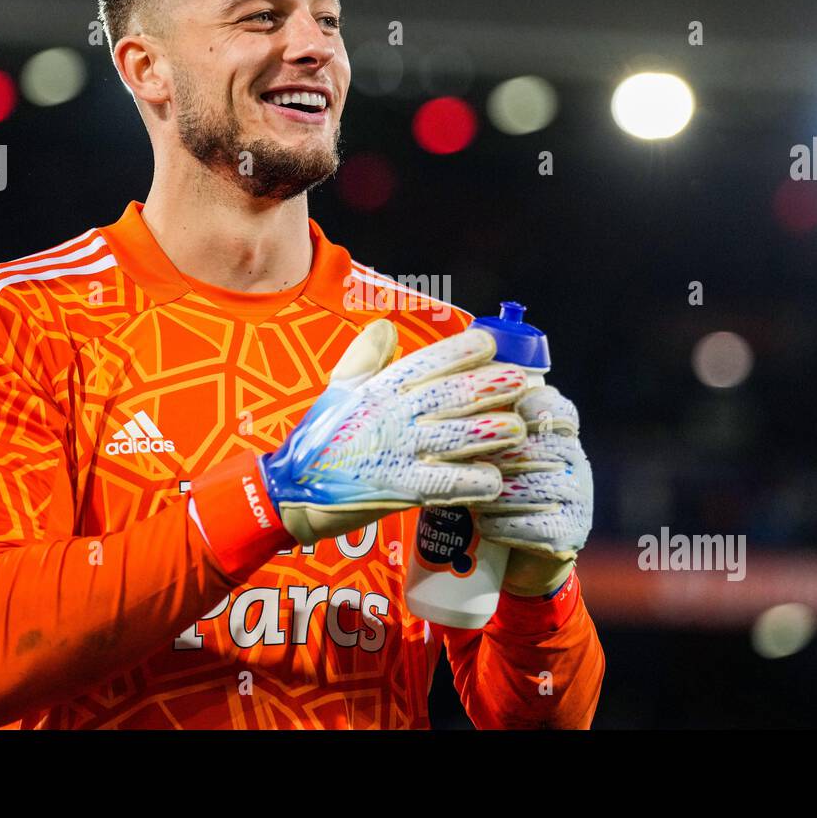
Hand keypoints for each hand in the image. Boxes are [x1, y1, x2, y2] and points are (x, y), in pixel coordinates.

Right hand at [259, 320, 529, 544]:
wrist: (294, 491)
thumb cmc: (324, 439)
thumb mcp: (340, 388)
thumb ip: (366, 355)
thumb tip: (387, 326)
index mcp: (380, 389)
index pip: (426, 362)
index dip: (460, 351)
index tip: (489, 344)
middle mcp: (392, 417)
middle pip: (450, 396)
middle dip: (490, 386)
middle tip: (522, 381)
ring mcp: (397, 453)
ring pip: (456, 438)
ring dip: (491, 433)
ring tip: (517, 428)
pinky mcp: (400, 490)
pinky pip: (444, 485)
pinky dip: (471, 482)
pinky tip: (494, 478)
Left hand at [475, 385, 593, 596]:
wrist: (517, 556)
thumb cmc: (496, 490)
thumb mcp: (496, 452)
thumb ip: (487, 424)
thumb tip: (450, 390)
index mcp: (562, 435)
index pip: (556, 408)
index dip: (529, 408)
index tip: (500, 415)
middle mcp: (577, 463)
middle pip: (534, 449)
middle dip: (493, 458)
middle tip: (460, 465)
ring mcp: (578, 499)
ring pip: (530, 488)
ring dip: (491, 494)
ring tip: (466, 497)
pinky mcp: (570, 534)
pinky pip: (533, 525)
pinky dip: (501, 525)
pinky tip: (483, 525)